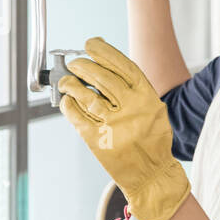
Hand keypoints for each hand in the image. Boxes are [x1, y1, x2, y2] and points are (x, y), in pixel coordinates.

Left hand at [57, 36, 190, 219]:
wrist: (152, 175)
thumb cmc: (150, 140)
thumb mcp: (152, 110)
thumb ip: (132, 89)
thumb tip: (104, 63)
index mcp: (147, 98)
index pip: (123, 66)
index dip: (104, 52)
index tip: (91, 44)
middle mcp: (131, 110)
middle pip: (101, 78)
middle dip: (84, 66)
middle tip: (75, 63)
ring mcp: (113, 126)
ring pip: (86, 96)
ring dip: (72, 84)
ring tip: (66, 81)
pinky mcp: (98, 141)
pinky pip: (77, 117)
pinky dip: (69, 106)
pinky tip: (67, 100)